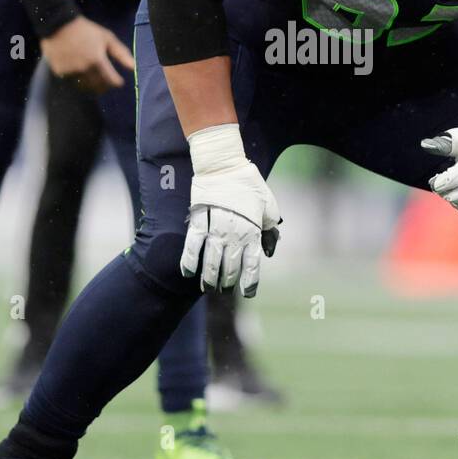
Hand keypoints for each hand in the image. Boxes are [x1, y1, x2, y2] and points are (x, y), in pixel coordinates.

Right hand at [40, 15, 133, 93]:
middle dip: (105, 85)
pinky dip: (77, 78)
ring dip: (91, 84)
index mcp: (97, 60)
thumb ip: (121, 53)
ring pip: (85, 86)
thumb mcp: (107, 37)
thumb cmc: (86, 30)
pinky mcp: (60, 72)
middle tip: (106, 81)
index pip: (111, 81)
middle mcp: (84, 68)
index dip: (117, 82)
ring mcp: (71, 71)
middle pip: (98, 87)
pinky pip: (72, 81)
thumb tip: (133, 67)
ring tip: (93, 76)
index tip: (118, 81)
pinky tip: (78, 69)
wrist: (58, 25)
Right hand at [181, 127, 280, 296]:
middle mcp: (234, 233)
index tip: (247, 293)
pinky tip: (187, 272)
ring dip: (209, 278)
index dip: (249, 283)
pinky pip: (192, 245)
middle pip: (230, 266)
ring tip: (207, 287)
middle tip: (224, 288)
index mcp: (252, 231)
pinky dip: (188, 260)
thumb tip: (269, 249)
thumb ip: (270, 226)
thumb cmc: (248, 183)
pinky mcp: (198, 220)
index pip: (252, 264)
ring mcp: (215, 228)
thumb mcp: (268, 204)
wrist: (223, 164)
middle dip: (228, 282)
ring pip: (210, 261)